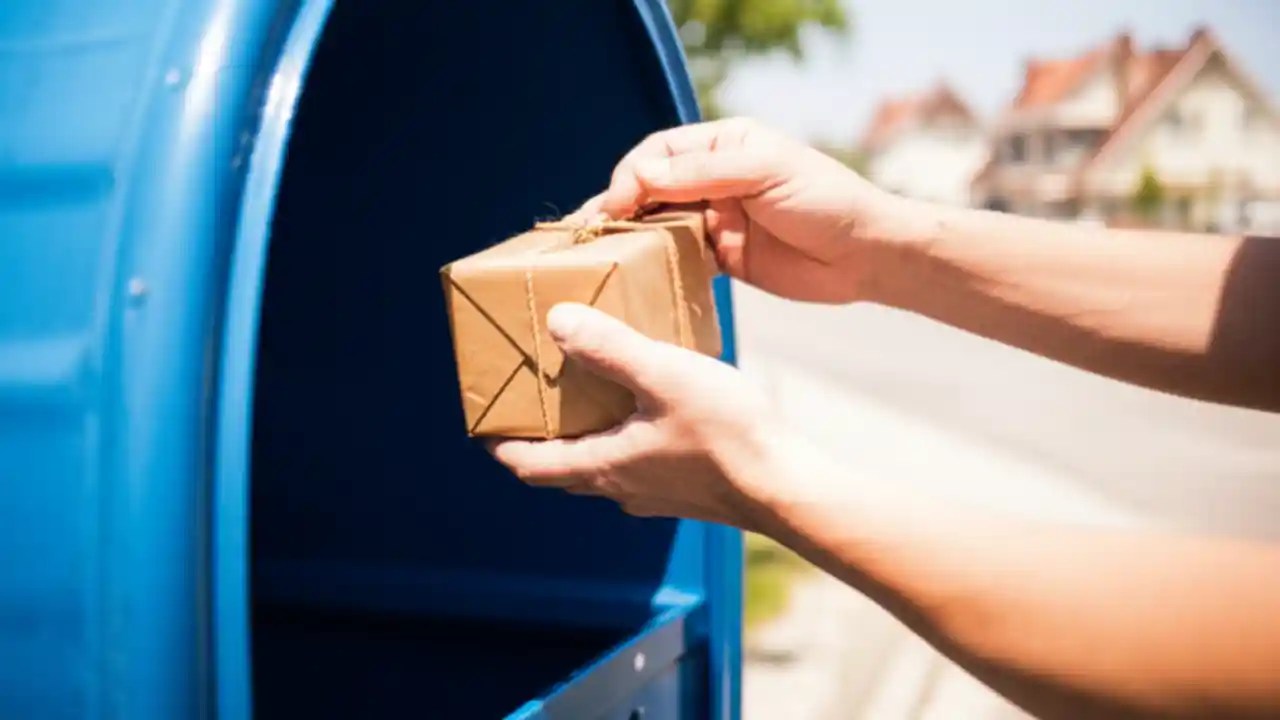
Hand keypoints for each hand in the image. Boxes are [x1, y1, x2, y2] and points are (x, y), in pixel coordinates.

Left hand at [488, 303, 784, 527]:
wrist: (788, 486)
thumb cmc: (727, 434)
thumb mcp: (663, 376)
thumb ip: (609, 348)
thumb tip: (557, 321)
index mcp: (602, 466)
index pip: (529, 465)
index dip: (501, 443)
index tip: (484, 419)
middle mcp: (621, 488)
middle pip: (561, 469)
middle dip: (539, 438)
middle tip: (531, 400)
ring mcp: (655, 493)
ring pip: (601, 466)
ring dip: (584, 436)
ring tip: (588, 393)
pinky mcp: (687, 489)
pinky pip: (638, 463)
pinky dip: (625, 438)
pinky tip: (649, 407)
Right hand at [579, 118, 907, 303]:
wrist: (868, 255)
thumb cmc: (826, 200)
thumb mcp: (765, 173)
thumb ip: (703, 174)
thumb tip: (640, 176)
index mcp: (724, 145)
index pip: (660, 153)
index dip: (631, 177)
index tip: (614, 206)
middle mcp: (715, 179)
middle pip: (651, 189)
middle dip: (619, 208)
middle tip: (587, 237)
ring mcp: (718, 220)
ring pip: (661, 226)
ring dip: (632, 240)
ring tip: (598, 260)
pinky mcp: (725, 258)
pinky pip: (680, 261)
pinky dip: (658, 268)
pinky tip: (635, 281)